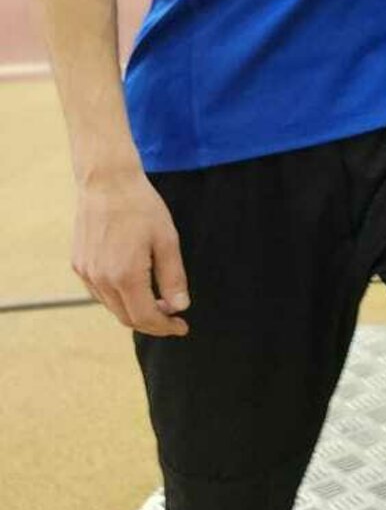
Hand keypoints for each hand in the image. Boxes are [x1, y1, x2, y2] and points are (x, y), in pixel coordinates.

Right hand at [74, 168, 188, 336]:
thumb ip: (172, 277)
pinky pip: (99, 293)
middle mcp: (100, 280)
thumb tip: (179, 306)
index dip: (164, 327)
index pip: (144, 317)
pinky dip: (119, 298)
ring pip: (112, 307)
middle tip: (173, 318)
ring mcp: (86, 273)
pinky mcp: (79, 265)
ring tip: (158, 303)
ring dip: (135, 311)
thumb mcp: (167, 240)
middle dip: (152, 323)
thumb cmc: (141, 207)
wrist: (106, 183)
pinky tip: (135, 287)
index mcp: (125, 275)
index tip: (182, 327)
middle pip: (126, 317)